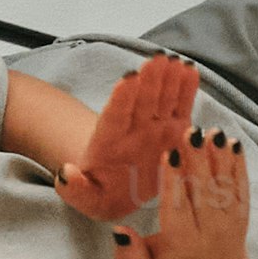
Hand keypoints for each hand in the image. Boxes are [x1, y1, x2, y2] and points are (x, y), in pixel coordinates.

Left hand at [53, 55, 198, 230]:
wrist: (121, 191)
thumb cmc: (103, 193)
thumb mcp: (87, 199)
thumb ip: (76, 190)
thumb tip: (67, 173)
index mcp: (109, 145)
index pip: (115, 118)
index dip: (122, 98)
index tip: (128, 78)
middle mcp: (134, 131)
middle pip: (141, 101)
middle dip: (149, 80)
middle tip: (156, 59)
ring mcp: (155, 128)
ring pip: (162, 98)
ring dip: (169, 78)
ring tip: (175, 60)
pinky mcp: (175, 131)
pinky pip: (181, 107)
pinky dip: (187, 89)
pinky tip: (190, 70)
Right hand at [107, 129, 257, 258]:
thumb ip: (130, 256)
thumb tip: (119, 231)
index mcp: (182, 242)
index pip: (176, 207)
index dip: (172, 180)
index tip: (169, 154)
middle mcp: (209, 230)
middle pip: (202, 190)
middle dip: (196, 159)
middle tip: (190, 132)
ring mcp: (229, 220)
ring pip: (224, 185)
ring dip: (219, 156)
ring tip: (211, 132)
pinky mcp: (243, 213)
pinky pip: (241, 185)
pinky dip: (238, 163)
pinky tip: (231, 143)